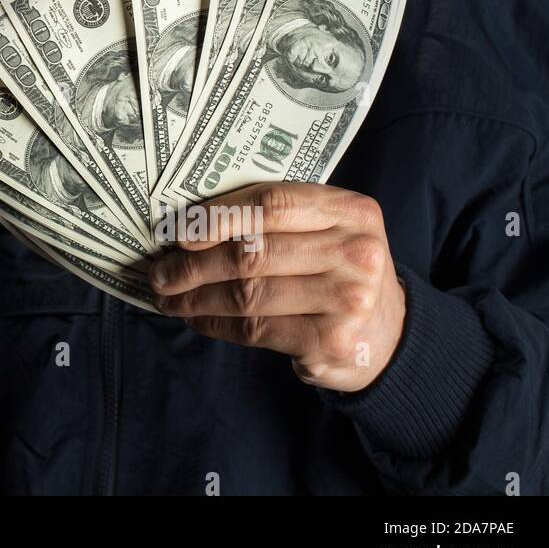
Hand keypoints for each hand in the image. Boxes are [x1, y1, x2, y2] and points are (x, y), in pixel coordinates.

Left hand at [148, 184, 406, 392]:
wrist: (389, 334)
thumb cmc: (339, 268)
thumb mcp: (329, 228)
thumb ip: (278, 217)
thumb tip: (191, 222)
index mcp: (353, 211)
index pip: (273, 203)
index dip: (218, 215)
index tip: (177, 229)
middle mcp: (356, 254)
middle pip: (253, 253)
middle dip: (194, 263)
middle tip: (158, 271)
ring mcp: (347, 302)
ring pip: (248, 294)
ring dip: (196, 296)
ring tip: (167, 295)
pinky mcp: (330, 344)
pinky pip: (256, 330)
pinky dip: (216, 323)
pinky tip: (196, 317)